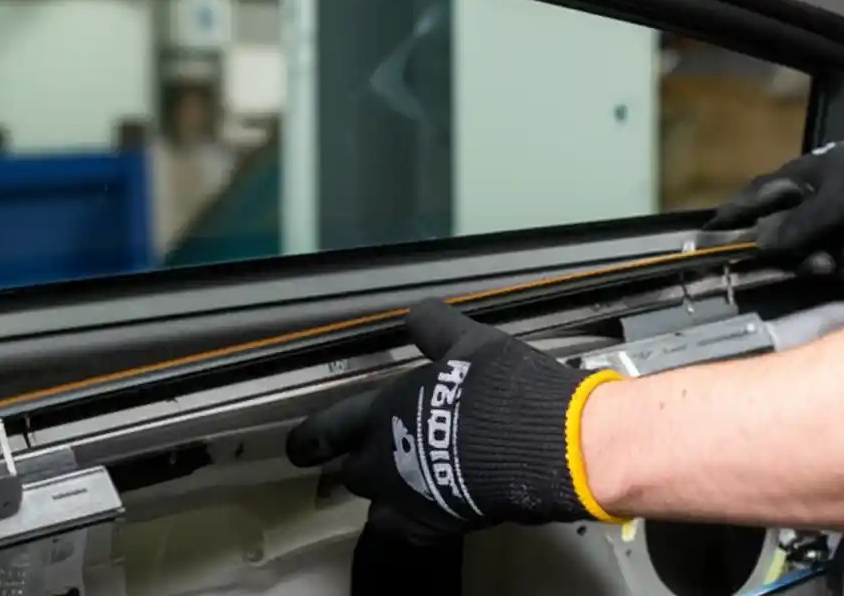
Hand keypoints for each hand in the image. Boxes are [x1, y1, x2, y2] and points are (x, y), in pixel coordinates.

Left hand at [285, 300, 625, 544]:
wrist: (542, 442)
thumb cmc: (501, 387)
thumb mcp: (468, 340)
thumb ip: (434, 327)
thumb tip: (415, 313)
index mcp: (384, 412)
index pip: (330, 427)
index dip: (312, 437)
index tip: (301, 447)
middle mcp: (387, 462)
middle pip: (354, 472)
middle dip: (360, 464)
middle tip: (370, 459)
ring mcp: (412, 499)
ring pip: (379, 507)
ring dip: (386, 496)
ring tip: (404, 488)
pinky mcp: (443, 525)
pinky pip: (415, 530)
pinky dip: (417, 521)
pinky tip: (433, 510)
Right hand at [703, 131, 843, 278]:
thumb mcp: (839, 204)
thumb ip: (796, 227)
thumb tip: (761, 244)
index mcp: (801, 177)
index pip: (753, 200)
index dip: (728, 220)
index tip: (704, 240)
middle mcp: (815, 199)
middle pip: (785, 238)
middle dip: (801, 255)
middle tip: (819, 262)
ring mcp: (839, 220)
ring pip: (815, 255)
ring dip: (833, 261)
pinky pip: (843, 261)